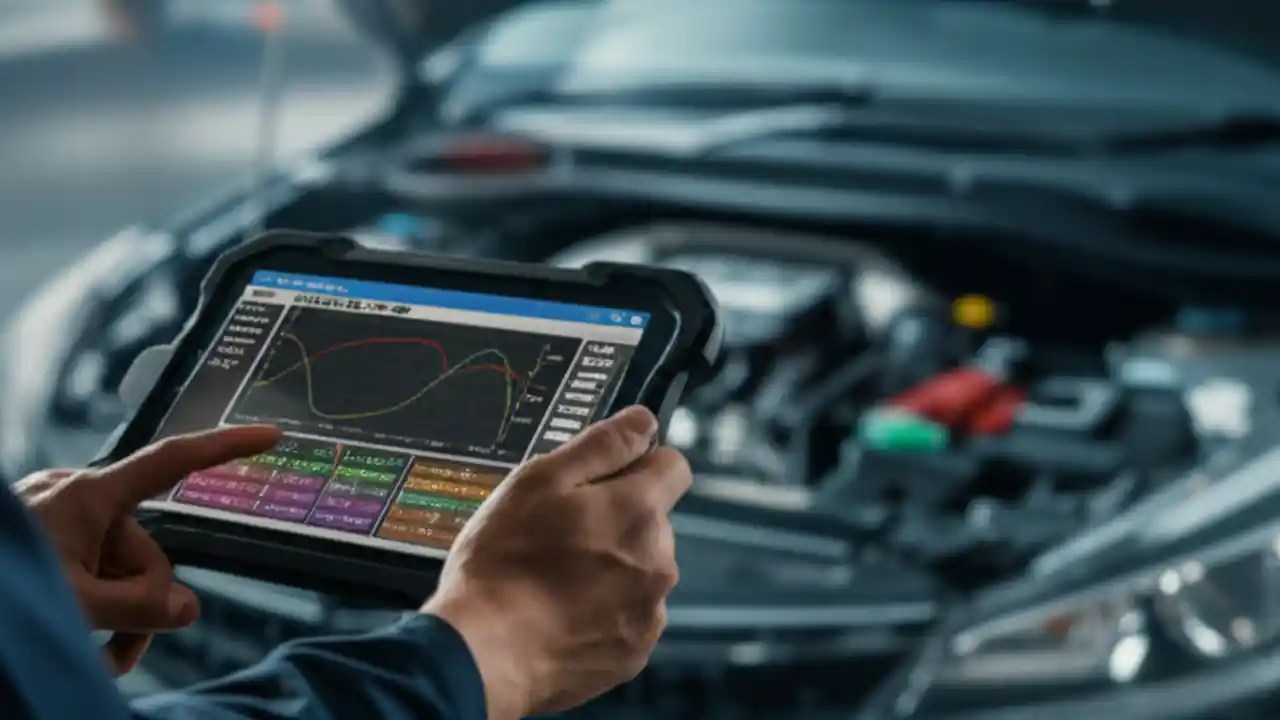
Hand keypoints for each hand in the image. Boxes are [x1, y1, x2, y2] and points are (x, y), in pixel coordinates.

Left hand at [15, 425, 281, 673]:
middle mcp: (76, 499)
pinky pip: (92, 570)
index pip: (172, 462)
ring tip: (97, 657)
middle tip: (118, 648)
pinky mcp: (44, 543)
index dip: (225, 447)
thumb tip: (187, 607)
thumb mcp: (78, 606)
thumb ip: (142, 606)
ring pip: (120, 569)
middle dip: (140, 602)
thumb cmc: (4, 591)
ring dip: (118, 618)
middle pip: (148, 548)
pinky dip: (97, 609)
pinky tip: (85, 642)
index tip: (268, 434)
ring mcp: (58, 522)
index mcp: (89, 495)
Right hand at [423, 406, 689, 719]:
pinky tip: (560, 613)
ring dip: (611, 567)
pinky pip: (628, 616)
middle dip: (617, 520)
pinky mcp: (634, 652)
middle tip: (558, 534)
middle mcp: (659, 560)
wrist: (485, 652)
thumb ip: (602, 445)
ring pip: (640, 570)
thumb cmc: (504, 561)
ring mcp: (649, 611)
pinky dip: (603, 611)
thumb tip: (644, 421)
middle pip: (653, 521)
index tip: (602, 480)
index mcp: (640, 510)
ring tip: (553, 579)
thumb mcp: (540, 480)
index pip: (673, 466)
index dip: (638, 464)